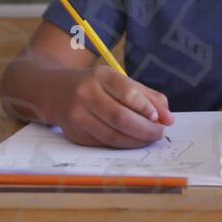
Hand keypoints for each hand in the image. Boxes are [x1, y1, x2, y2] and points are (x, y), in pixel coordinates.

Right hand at [46, 66, 174, 147]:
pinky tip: (131, 141)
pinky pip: (104, 144)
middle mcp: (85, 94)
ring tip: (149, 139)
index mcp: (100, 76)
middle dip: (146, 130)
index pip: (128, 93)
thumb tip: (169, 118)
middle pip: (120, 118)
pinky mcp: (74, 134)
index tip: (159, 119)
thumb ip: (146, 96)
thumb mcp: (118, 81)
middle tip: (159, 133)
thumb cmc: (94, 85)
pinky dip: (122, 145)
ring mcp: (77, 115)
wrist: (52, 91)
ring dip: (136, 141)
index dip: (147, 109)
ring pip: (112, 136)